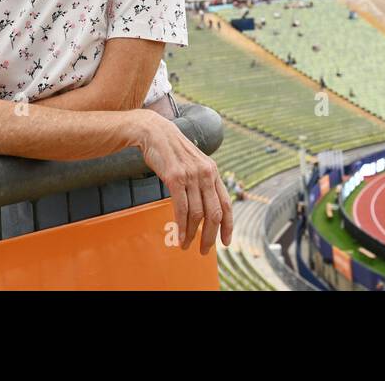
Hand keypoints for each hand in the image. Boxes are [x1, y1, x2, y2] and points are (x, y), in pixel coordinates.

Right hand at [134, 112, 233, 254]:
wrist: (155, 133)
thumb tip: (206, 207)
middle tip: (205, 250)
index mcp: (214, 172)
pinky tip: (180, 236)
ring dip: (193, 234)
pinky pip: (181, 208)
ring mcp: (191, 176)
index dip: (228, 225)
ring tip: (186, 245)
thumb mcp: (195, 164)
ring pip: (197, 214)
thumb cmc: (173, 151)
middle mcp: (206, 174)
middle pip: (214, 213)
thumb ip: (202, 182)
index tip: (226, 242)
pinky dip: (181, 226)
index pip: (227, 204)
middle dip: (210, 236)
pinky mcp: (175, 178)